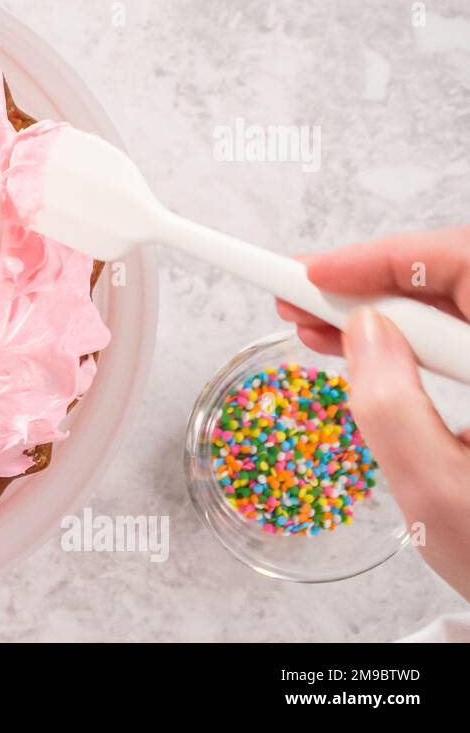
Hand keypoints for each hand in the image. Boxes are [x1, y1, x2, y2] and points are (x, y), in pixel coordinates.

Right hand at [276, 227, 469, 598]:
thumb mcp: (434, 495)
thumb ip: (391, 409)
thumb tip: (361, 332)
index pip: (464, 268)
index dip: (386, 260)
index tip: (317, 273)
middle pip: (459, 280)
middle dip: (374, 284)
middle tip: (301, 298)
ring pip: (457, 308)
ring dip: (386, 312)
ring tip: (319, 328)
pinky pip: (461, 339)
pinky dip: (409, 338)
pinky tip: (366, 350)